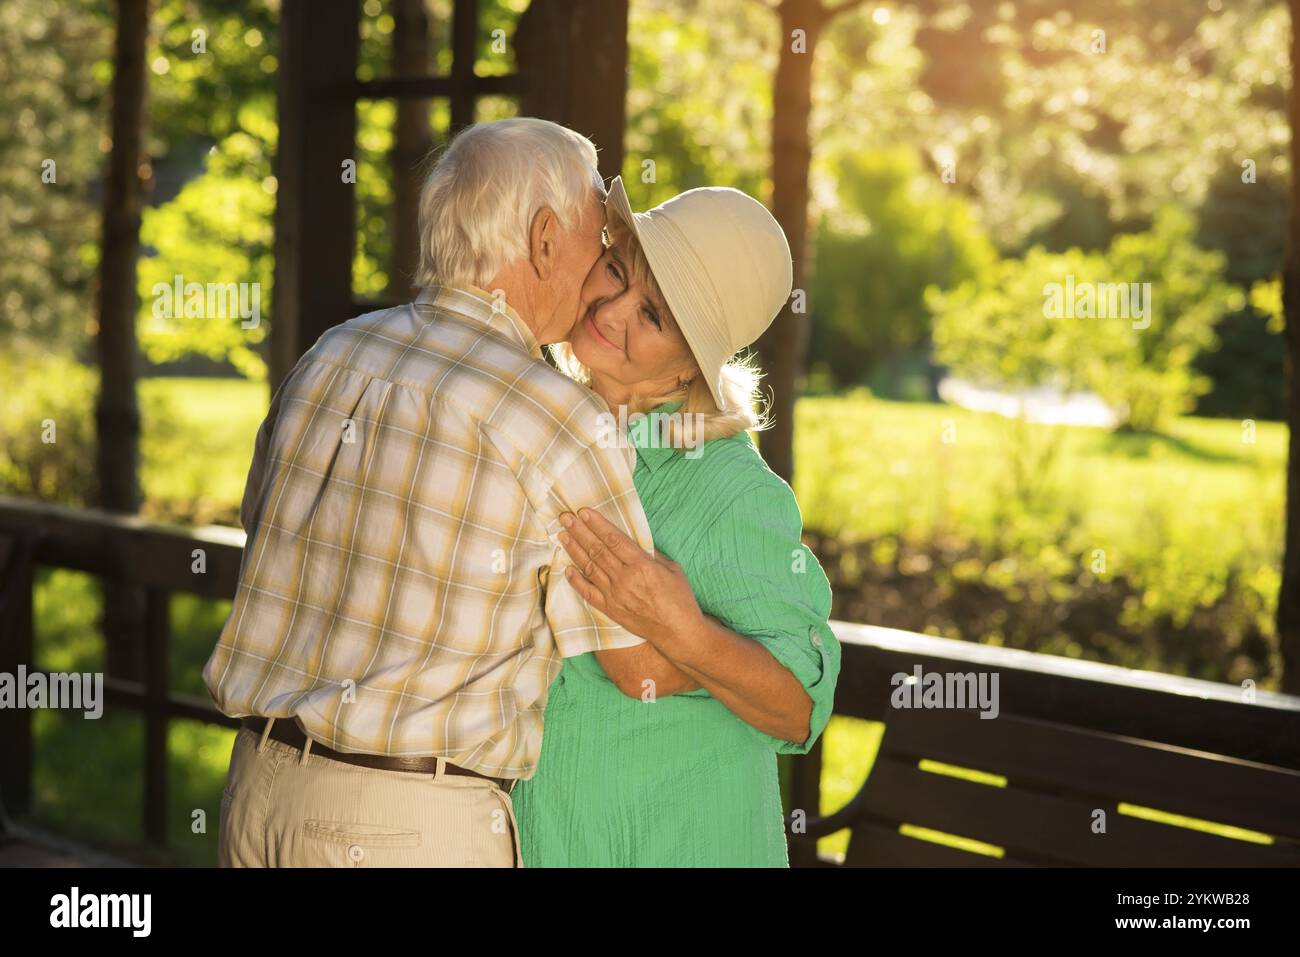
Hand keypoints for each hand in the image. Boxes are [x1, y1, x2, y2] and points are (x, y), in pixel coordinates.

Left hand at [558, 508, 704, 656]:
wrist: (677, 632)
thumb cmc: (679, 598)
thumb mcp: (672, 569)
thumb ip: (651, 554)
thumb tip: (635, 542)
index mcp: (642, 566)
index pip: (614, 540)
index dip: (597, 524)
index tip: (584, 512)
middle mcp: (625, 579)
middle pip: (597, 550)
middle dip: (580, 531)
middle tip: (565, 517)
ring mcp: (615, 595)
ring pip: (589, 568)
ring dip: (574, 550)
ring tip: (562, 535)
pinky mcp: (610, 609)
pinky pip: (588, 593)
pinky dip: (576, 581)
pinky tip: (567, 568)